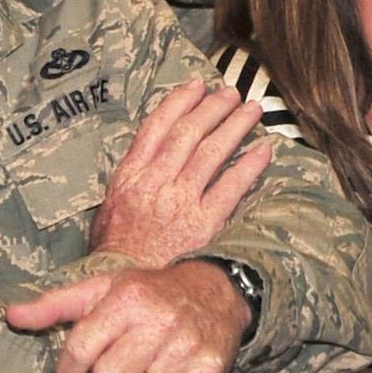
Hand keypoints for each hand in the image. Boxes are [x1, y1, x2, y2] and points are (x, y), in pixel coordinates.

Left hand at [3, 261, 246, 372]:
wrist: (217, 292)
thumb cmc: (147, 293)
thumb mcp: (103, 289)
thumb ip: (56, 305)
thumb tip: (11, 315)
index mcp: (127, 298)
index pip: (81, 348)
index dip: (68, 371)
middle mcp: (158, 321)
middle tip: (122, 359)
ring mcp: (186, 347)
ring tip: (147, 365)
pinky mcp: (210, 369)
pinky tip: (169, 372)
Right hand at [87, 79, 270, 266]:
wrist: (123, 286)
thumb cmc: (115, 252)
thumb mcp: (107, 209)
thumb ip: (128, 181)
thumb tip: (145, 157)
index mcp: (130, 176)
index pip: (157, 127)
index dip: (180, 102)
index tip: (197, 86)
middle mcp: (156, 183)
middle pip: (189, 134)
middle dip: (212, 108)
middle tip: (231, 94)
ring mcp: (181, 202)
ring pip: (212, 153)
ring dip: (234, 127)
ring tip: (251, 111)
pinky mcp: (204, 224)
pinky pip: (232, 187)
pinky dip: (249, 166)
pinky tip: (264, 150)